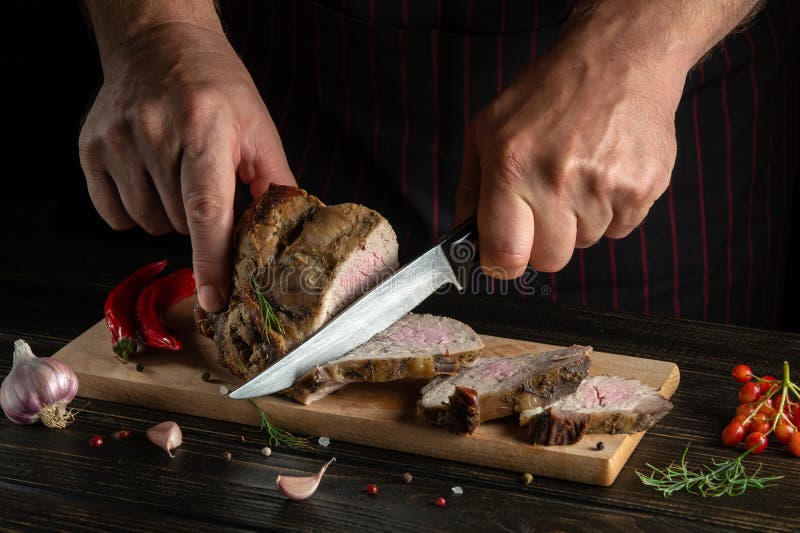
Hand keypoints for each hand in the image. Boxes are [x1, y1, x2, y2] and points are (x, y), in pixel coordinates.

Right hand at [79, 22, 294, 310]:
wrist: (160, 43)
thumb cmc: (217, 88)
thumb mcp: (258, 127)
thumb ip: (275, 183)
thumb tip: (289, 236)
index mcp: (204, 129)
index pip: (206, 209)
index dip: (210, 259)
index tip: (214, 298)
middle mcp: (155, 134)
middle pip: (178, 222)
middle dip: (199, 221)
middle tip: (206, 184)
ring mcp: (116, 141)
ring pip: (146, 222)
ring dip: (168, 216)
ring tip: (178, 176)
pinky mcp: (90, 148)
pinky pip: (113, 214)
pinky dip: (135, 211)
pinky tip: (150, 180)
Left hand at [455, 4, 692, 278]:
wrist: (619, 58)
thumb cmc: (548, 94)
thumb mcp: (488, 129)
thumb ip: (470, 188)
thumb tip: (463, 238)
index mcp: (511, 167)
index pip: (506, 254)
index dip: (504, 263)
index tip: (505, 257)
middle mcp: (557, 180)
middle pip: (549, 260)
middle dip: (544, 241)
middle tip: (547, 202)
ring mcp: (604, 187)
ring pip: (585, 243)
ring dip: (580, 220)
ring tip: (580, 173)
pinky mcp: (642, 189)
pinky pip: (620, 230)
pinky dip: (611, 211)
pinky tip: (605, 172)